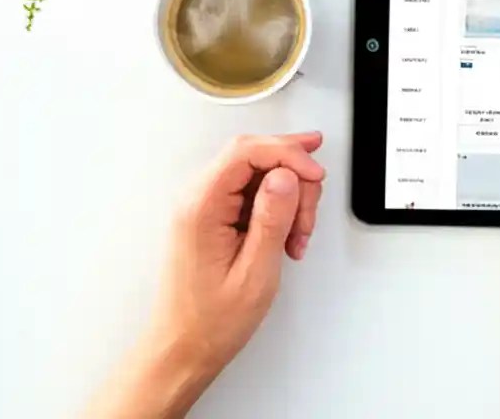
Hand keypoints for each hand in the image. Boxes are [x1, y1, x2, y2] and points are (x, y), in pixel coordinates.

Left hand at [87, 132, 326, 418]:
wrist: (184, 347)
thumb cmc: (211, 320)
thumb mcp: (255, 272)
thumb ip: (272, 218)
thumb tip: (286, 176)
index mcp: (200, 208)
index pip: (247, 152)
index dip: (288, 154)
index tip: (315, 175)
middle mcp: (197, 200)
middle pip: (255, 156)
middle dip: (293, 176)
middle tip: (310, 211)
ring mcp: (205, 207)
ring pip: (259, 174)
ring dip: (290, 197)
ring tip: (298, 235)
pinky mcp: (215, 216)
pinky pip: (253, 194)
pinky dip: (279, 208)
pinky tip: (290, 233)